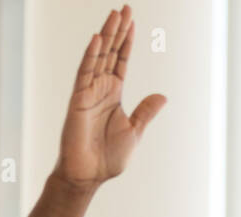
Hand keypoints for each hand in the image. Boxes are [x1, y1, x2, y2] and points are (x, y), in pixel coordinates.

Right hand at [54, 4, 165, 189]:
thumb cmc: (109, 157)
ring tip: (114, 14)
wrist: (89, 175)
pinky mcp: (78, 100)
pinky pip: (85, 73)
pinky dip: (91, 55)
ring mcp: (88, 92)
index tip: (132, 21)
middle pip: (110, 53)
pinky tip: (98, 39)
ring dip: (106, 35)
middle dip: (118, 30)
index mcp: (114, 94)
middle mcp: (100, 88)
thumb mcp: (135, 131)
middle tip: (124, 8)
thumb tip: (163, 96)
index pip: (121, 61)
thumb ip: (146, 111)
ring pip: (98, 57)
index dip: (127, 42)